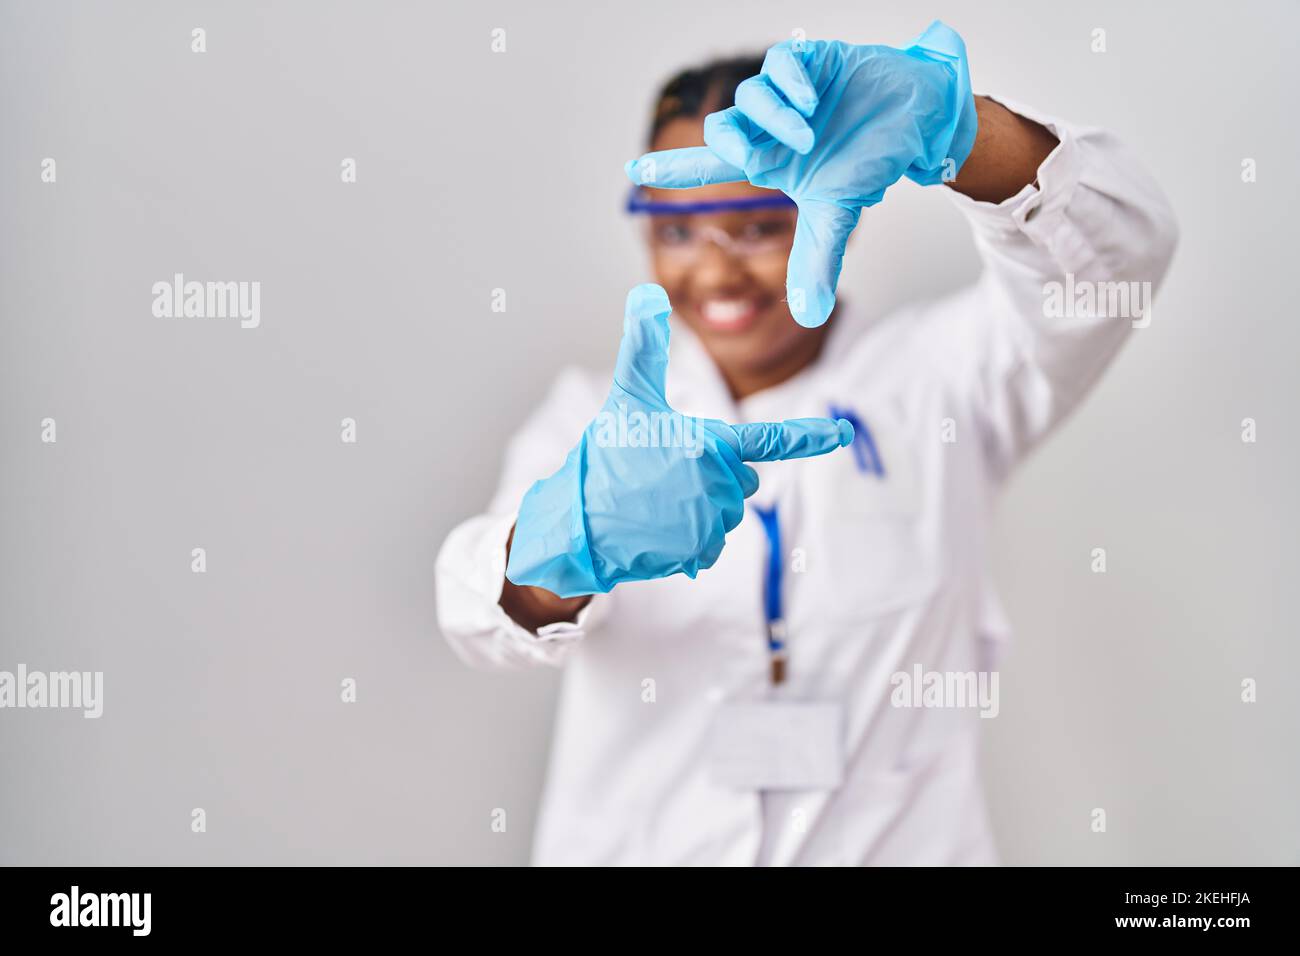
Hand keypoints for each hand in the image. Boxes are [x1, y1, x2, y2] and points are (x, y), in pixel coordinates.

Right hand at [505, 284, 852, 597]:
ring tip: (658, 500)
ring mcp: (711, 523)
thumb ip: (644, 349)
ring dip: (700, 504)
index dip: (812, 436)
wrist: (578, 524)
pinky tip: (659, 526)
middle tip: (666, 470)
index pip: (773, 439)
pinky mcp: (700, 553)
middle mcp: (719, 486)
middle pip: (743, 477)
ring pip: (727, 510)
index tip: (842, 432)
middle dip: (715, 473)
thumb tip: (646, 294)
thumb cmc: (606, 457)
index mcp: (710, 445)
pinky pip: (712, 541)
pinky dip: (689, 535)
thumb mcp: (627, 399)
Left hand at [624, 20, 976, 328]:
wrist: (913, 121)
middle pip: (723, 130)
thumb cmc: (869, 161)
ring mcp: (787, 93)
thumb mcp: (836, 218)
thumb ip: (817, 264)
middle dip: (739, 145)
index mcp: (767, 160)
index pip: (708, 165)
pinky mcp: (810, 62)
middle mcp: (769, 126)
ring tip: (808, 136)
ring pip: (750, 99)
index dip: (673, 168)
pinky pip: (781, 66)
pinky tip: (813, 102)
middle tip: (770, 157)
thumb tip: (809, 316)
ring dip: (776, 121)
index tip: (635, 171)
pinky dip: (792, 87)